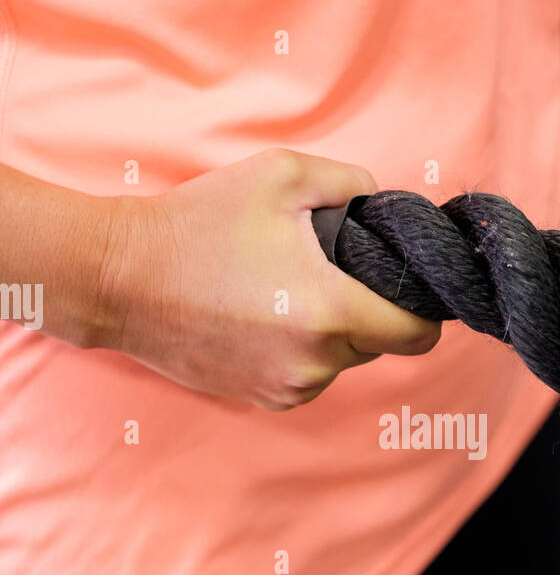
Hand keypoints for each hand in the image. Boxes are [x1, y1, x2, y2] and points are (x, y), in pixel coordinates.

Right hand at [99, 147, 439, 408]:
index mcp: (329, 312)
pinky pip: (307, 376)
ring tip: (285, 291)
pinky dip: (300, 351)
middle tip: (329, 272)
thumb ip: (351, 184)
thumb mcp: (282, 174)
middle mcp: (314, 363)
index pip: (418, 335)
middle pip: (381, 345)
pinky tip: (263, 316)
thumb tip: (383, 208)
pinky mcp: (260, 399)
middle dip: (370, 311)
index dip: (424, 310)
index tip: (409, 288)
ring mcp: (286, 388)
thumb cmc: (198, 223)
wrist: (120, 279)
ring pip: (343, 362)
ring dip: (332, 332)